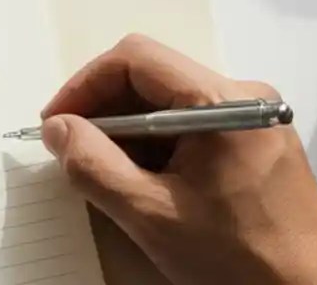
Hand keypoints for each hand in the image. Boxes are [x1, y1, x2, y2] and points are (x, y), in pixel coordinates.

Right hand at [41, 34, 316, 284]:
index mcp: (223, 101)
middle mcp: (246, 95)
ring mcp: (257, 117)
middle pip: (155, 76)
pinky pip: (196, 123)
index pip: (137, 58)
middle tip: (72, 150)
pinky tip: (145, 181)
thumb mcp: (152, 216)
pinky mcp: (260, 141)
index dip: (85, 84)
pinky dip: (161, 144)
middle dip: (105, 109)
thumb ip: (95, 166)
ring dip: (131, 130)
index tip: (56, 123)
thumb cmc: (241, 259)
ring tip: (106, 172)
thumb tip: (58, 129)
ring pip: (173, 101)